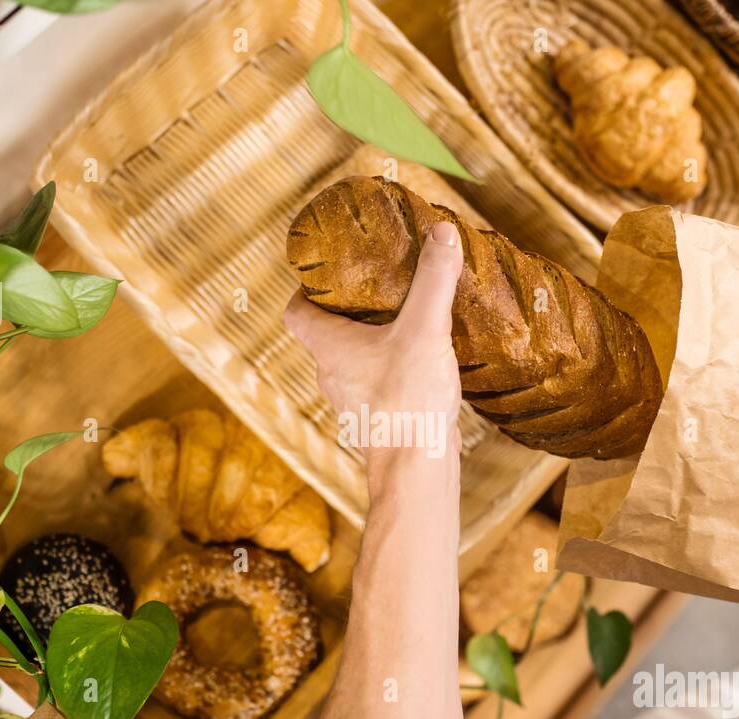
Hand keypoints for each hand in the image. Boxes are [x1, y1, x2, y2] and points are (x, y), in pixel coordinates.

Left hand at [283, 220, 463, 463]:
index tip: (327, 274)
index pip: (296, 311)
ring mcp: (352, 401)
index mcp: (329, 346)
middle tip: (376, 288)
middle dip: (348, 311)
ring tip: (402, 321)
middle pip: (326, 335)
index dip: (305, 290)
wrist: (415, 467)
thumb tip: (442, 232)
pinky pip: (376, 385)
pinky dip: (390, 370)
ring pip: (352, 363)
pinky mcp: (376, 419)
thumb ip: (433, 280)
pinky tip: (420, 364)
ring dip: (371, 343)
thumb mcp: (425, 329)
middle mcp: (332, 374)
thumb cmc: (407, 399)